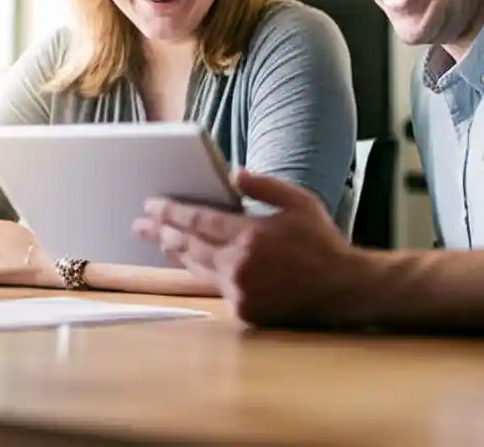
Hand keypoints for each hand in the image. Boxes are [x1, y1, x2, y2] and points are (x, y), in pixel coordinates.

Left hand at [133, 170, 360, 325]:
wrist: (343, 288)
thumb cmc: (322, 242)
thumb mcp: (299, 202)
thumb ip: (265, 186)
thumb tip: (235, 173)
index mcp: (250, 235)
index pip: (198, 220)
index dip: (171, 212)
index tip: (151, 204)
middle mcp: (239, 265)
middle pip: (188, 245)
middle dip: (161, 232)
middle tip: (139, 223)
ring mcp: (240, 291)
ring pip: (197, 268)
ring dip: (175, 253)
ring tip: (158, 240)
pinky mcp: (244, 311)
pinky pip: (218, 288)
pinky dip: (207, 273)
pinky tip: (193, 263)